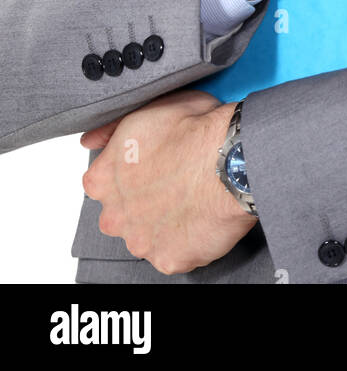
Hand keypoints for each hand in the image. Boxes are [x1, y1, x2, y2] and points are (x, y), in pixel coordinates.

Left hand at [80, 91, 256, 275]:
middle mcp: (115, 216)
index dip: (129, 173)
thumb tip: (89, 140)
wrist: (232, 158)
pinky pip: (175, 253)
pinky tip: (202, 217)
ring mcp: (141, 241)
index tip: (149, 166)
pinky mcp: (169, 260)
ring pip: (147, 236)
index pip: (102, 183)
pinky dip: (186, 240)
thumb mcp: (147, 110)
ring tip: (191, 200)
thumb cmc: (195, 130)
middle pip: (122, 214)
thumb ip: (110, 129)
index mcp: (104, 179)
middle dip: (142, 203)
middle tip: (172, 184)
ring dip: (163, 224)